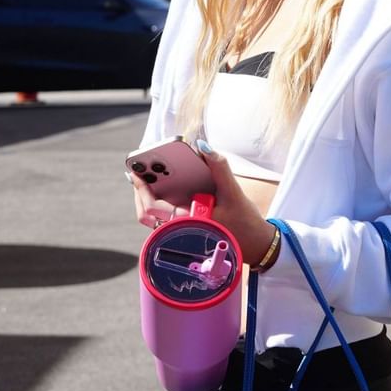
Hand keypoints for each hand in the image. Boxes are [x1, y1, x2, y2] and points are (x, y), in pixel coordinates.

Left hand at [127, 141, 278, 267]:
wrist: (255, 244)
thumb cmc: (244, 222)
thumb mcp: (233, 192)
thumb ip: (219, 168)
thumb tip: (203, 146)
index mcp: (186, 222)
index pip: (151, 207)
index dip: (140, 188)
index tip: (136, 170)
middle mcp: (179, 229)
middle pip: (146, 212)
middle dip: (140, 190)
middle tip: (139, 170)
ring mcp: (181, 231)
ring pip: (153, 216)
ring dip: (148, 196)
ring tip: (149, 176)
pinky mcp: (186, 229)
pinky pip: (164, 216)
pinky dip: (160, 201)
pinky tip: (166, 187)